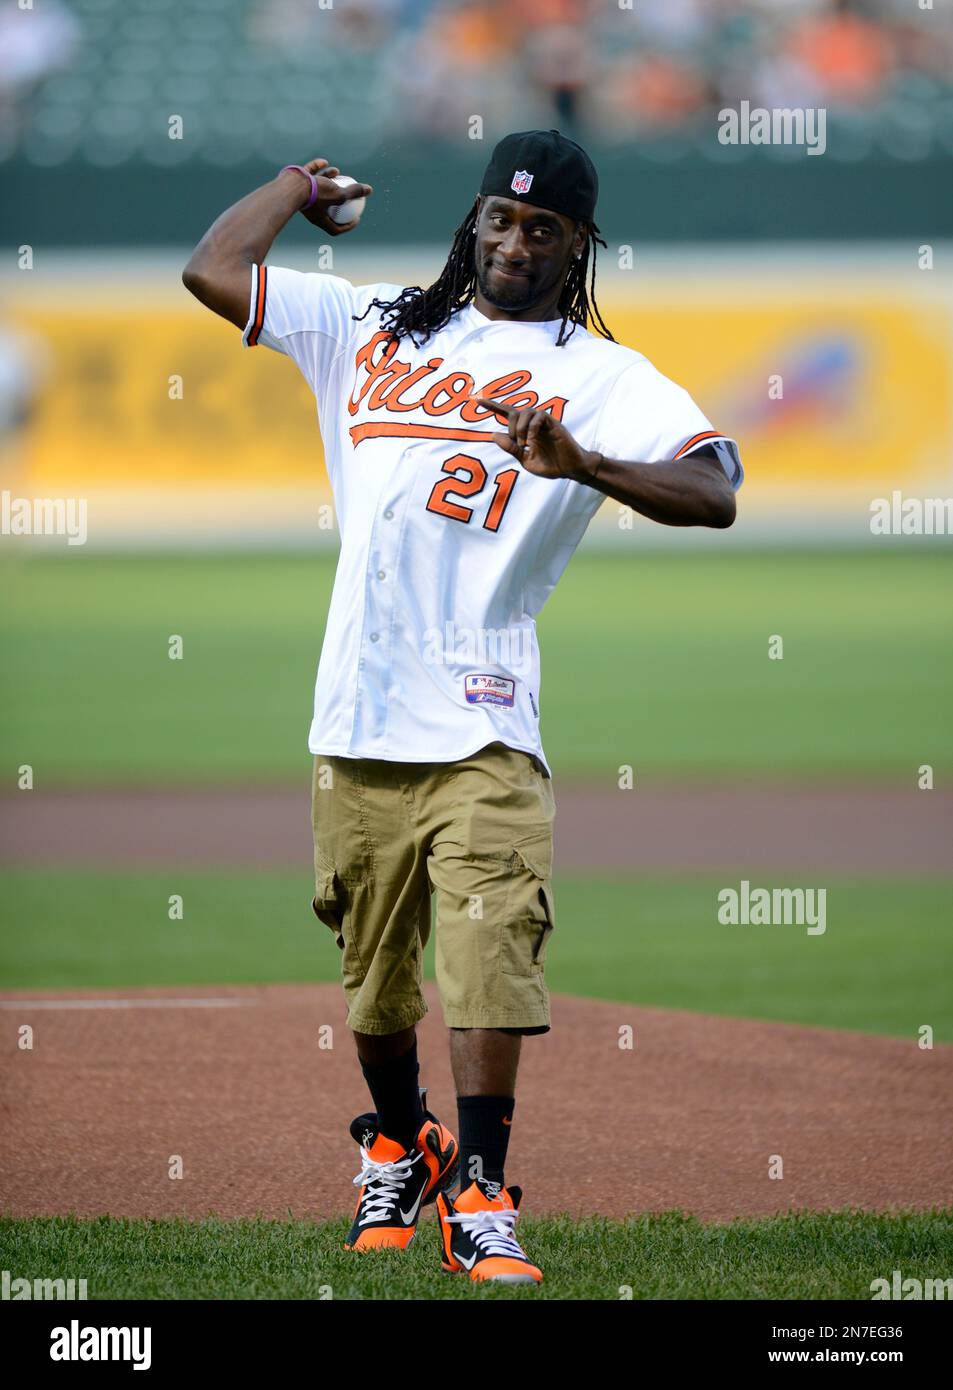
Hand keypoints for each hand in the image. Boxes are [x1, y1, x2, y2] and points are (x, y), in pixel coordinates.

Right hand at [283, 157, 372, 236]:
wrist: (291, 185)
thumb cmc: (314, 194)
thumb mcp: (338, 195)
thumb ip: (353, 193)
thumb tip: (369, 190)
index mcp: (319, 219)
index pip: (335, 228)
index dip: (348, 225)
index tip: (356, 217)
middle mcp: (311, 209)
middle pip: (328, 207)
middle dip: (339, 200)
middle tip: (349, 194)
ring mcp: (304, 195)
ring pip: (318, 188)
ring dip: (328, 179)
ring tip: (337, 173)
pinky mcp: (298, 183)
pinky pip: (309, 175)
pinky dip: (317, 168)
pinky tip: (325, 162)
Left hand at [475, 397, 600, 483]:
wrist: (571, 469)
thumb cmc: (551, 465)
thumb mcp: (526, 460)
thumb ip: (511, 448)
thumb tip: (494, 435)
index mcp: (525, 431)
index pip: (507, 414)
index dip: (493, 406)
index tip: (478, 399)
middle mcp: (533, 424)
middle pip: (514, 411)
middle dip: (510, 427)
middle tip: (518, 445)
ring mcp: (544, 422)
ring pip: (526, 411)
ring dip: (520, 428)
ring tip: (524, 445)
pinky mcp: (554, 424)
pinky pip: (539, 416)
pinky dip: (531, 428)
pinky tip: (532, 441)